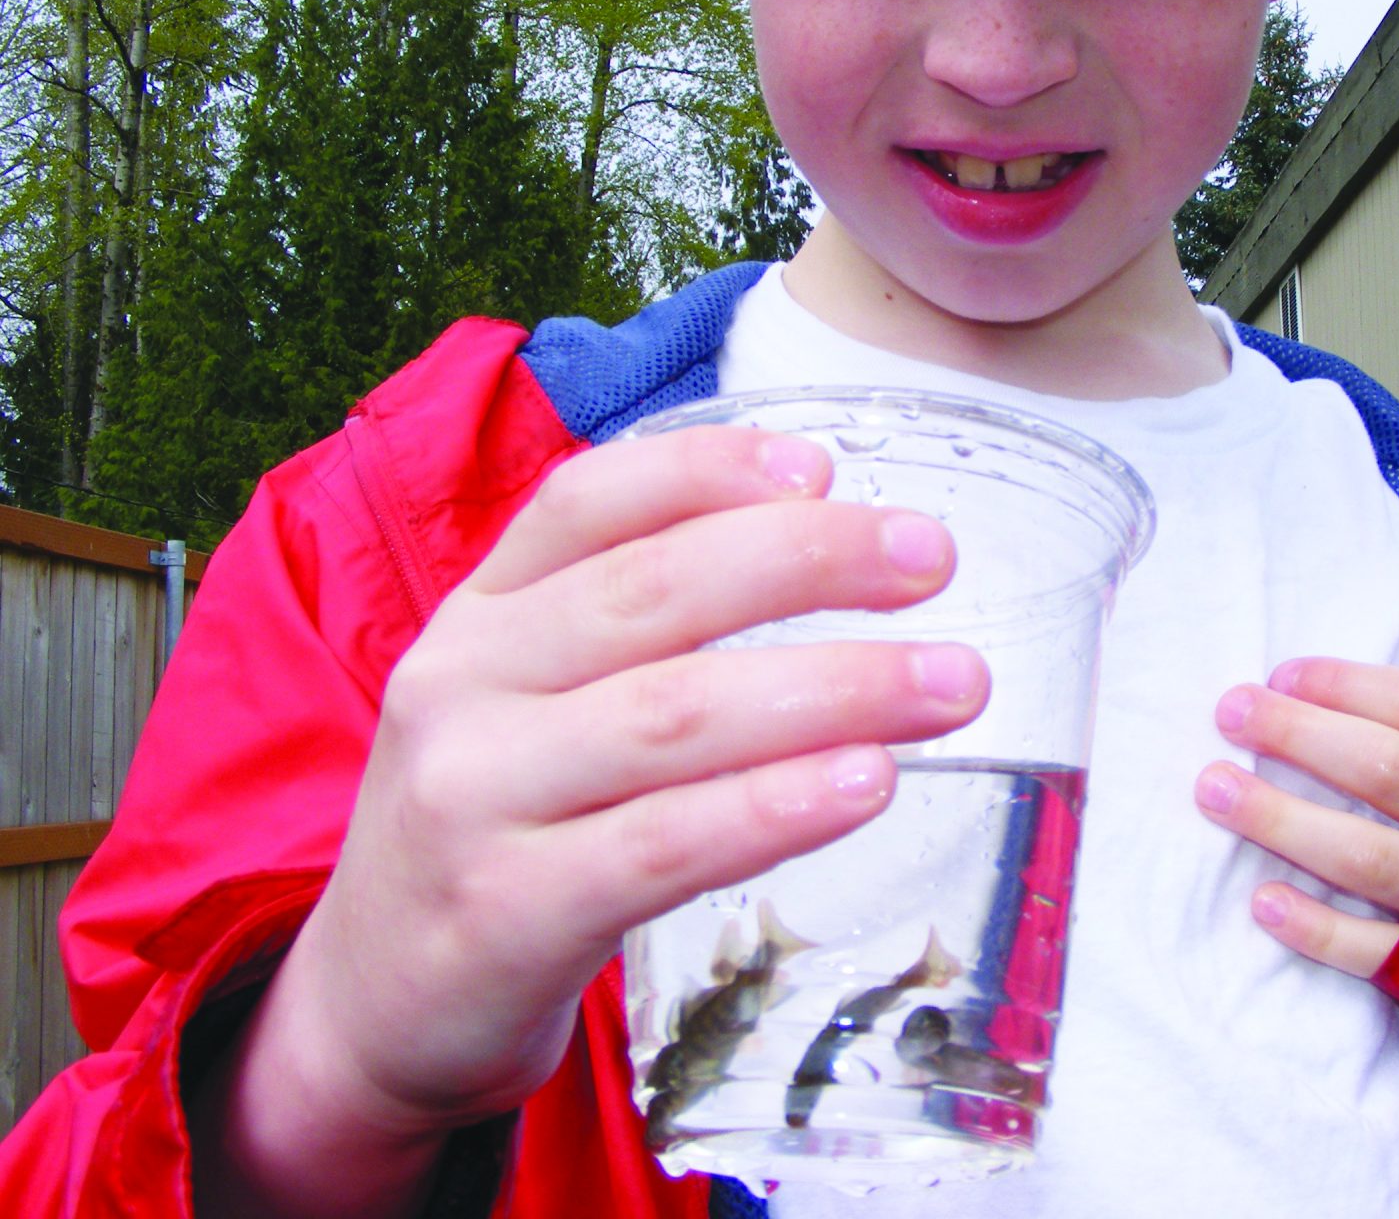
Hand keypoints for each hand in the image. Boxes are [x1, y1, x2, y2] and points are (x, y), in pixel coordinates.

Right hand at [198, 426, 986, 1208]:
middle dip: (810, 560)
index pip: (587, 500)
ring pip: (674, 714)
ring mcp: (472, 799)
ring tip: (949, 683)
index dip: (709, 470)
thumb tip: (817, 530)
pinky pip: (663, 844)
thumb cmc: (497, 827)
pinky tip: (867, 783)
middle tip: (934, 557)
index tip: (825, 465)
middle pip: (652, 593)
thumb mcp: (527, 696)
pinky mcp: (503, 915)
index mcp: (478, 614)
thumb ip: (631, 622)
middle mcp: (462, 686)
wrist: (372, 1010)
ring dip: (833, 688)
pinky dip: (774, 807)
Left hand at [1192, 620, 1398, 979]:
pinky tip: (1263, 902)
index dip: (1347, 685)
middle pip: (1387, 770)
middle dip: (1300, 737)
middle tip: (1229, 712)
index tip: (1280, 673)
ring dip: (1286, 823)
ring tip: (1214, 792)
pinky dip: (1320, 930)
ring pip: (1371, 857)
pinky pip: (1380, 951)